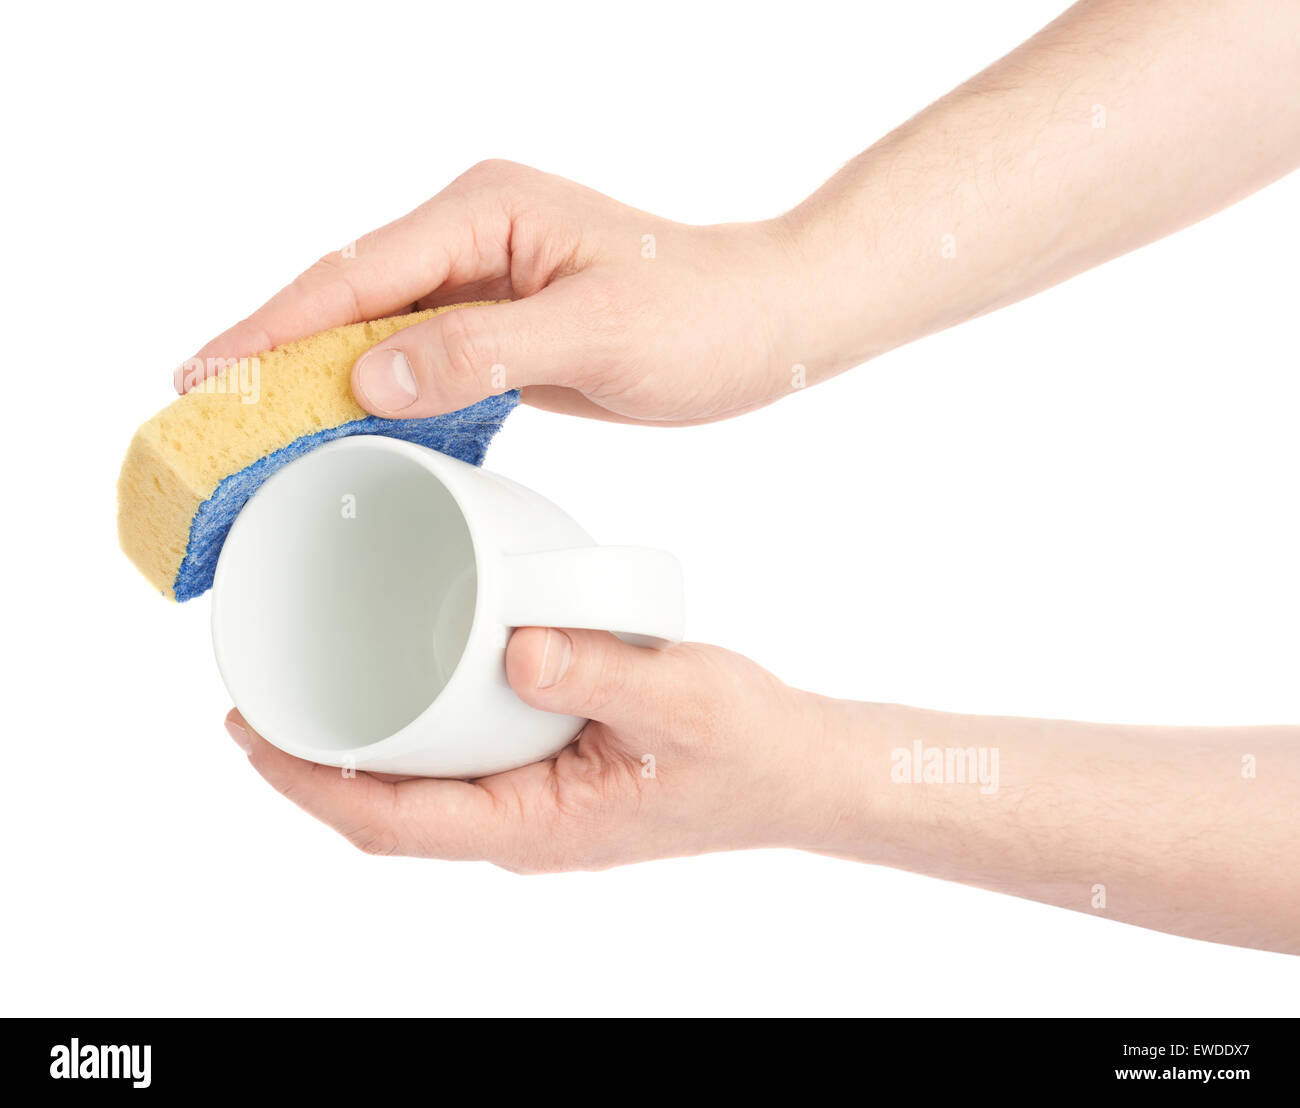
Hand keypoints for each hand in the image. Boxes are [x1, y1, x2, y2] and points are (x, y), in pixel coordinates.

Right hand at [181, 160, 812, 425]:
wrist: (760, 325)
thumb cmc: (699, 315)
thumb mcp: (595, 332)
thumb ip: (483, 350)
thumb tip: (371, 377)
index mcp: (484, 213)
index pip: (355, 272)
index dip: (274, 326)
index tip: (206, 373)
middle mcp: (472, 236)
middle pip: (348, 297)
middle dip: (275, 352)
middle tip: (203, 411)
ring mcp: (482, 283)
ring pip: (376, 332)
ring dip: (317, 378)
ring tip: (251, 430)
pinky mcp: (498, 327)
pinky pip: (417, 360)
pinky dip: (375, 396)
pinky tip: (339, 429)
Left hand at [224, 628, 838, 869]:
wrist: (797, 772)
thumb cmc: (745, 748)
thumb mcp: (680, 701)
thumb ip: (599, 670)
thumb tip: (516, 644)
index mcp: (534, 826)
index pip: (392, 823)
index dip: (307, 785)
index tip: (249, 731)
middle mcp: (520, 825)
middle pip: (386, 811)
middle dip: (313, 765)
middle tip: (263, 689)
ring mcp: (534, 803)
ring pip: (421, 788)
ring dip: (359, 746)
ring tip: (315, 679)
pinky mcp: (551, 774)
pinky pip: (462, 762)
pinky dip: (417, 728)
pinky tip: (411, 679)